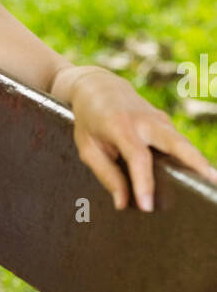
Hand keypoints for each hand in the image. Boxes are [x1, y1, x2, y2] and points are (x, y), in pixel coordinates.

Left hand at [66, 66, 216, 210]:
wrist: (98, 86)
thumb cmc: (89, 120)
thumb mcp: (87, 148)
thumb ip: (106, 175)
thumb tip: (123, 203)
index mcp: (121, 126)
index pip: (137, 157)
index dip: (143, 182)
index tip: (147, 206)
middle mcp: (145, 121)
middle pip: (175, 142)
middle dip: (195, 162)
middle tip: (212, 181)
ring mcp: (159, 119)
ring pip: (182, 143)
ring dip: (199, 162)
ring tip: (211, 184)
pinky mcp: (165, 123)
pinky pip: (178, 144)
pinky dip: (189, 159)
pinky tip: (196, 178)